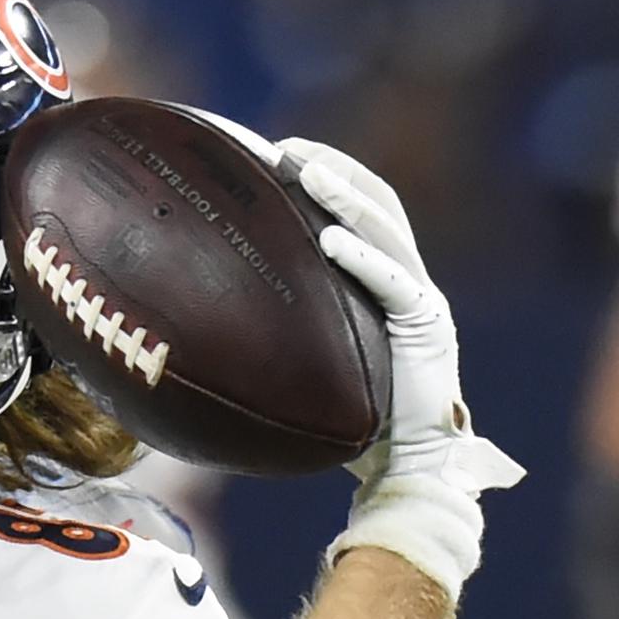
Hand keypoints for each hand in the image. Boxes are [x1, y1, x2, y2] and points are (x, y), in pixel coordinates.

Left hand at [276, 137, 523, 596]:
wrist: (404, 472)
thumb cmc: (346, 425)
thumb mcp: (300, 368)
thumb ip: (270, 338)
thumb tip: (188, 326)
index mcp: (379, 283)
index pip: (354, 212)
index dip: (320, 176)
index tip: (269, 154)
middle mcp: (405, 281)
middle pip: (374, 203)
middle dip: (332, 167)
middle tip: (283, 146)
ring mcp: (422, 301)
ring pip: (386, 229)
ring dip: (345, 195)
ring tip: (305, 169)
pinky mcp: (430, 329)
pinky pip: (396, 284)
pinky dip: (364, 258)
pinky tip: (331, 239)